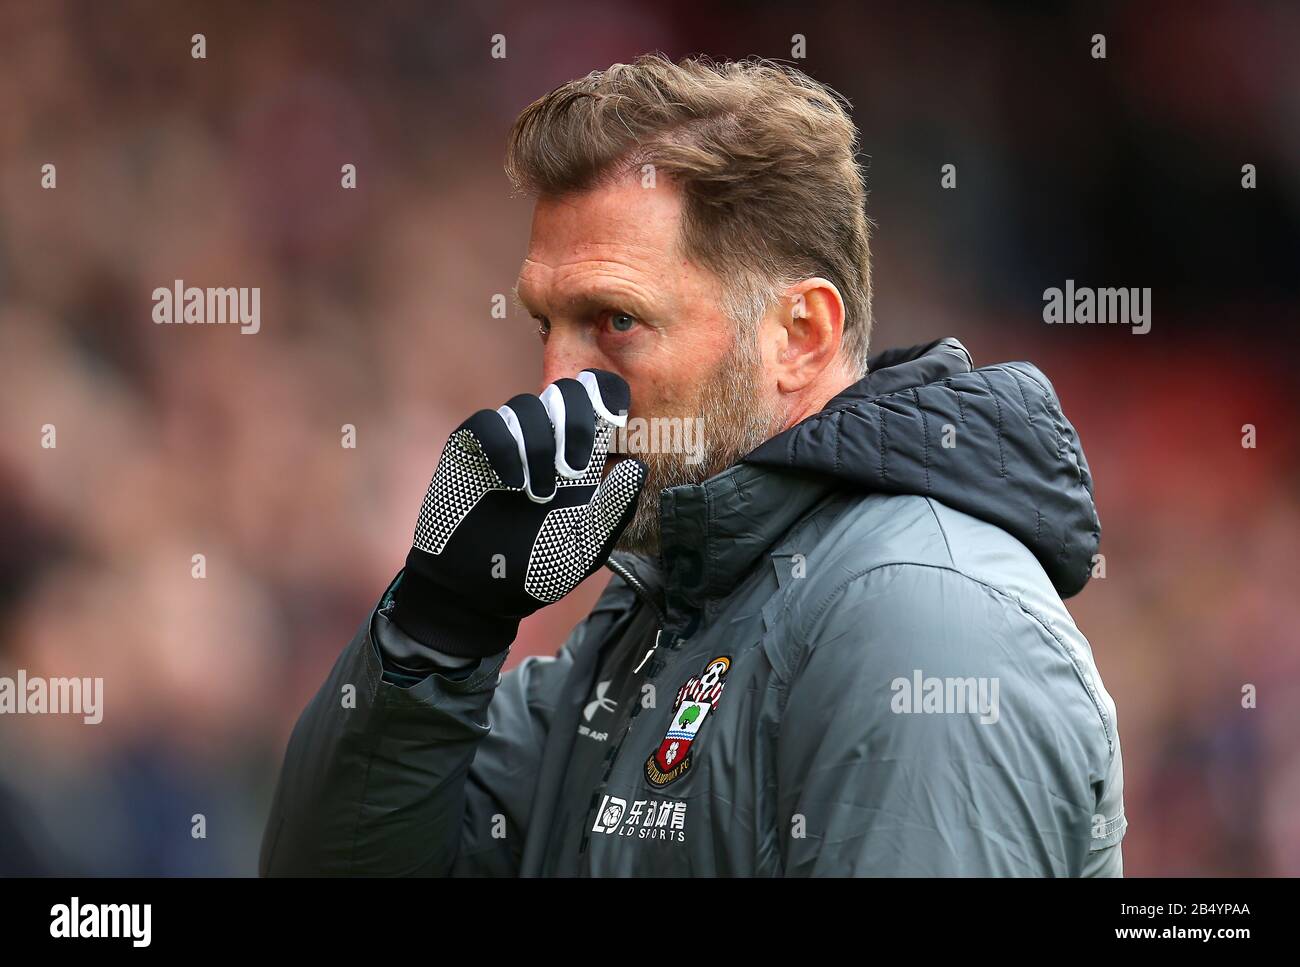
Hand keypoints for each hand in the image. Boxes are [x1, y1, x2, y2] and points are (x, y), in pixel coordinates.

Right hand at [390, 370, 646, 656]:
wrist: (477, 593)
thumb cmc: (536, 572)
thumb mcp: (587, 547)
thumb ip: (614, 508)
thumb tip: (639, 466)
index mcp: (580, 460)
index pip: (599, 401)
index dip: (608, 395)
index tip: (613, 420)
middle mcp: (546, 443)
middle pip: (566, 391)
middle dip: (576, 420)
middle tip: (576, 468)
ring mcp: (506, 442)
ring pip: (527, 406)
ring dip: (539, 446)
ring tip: (537, 495)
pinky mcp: (470, 448)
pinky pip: (489, 422)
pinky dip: (503, 446)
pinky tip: (510, 481)